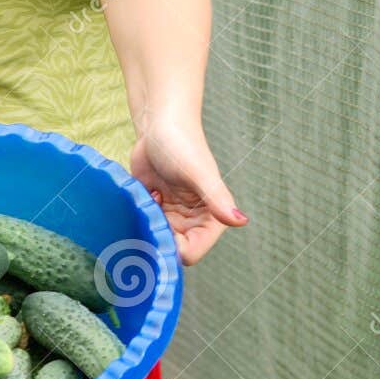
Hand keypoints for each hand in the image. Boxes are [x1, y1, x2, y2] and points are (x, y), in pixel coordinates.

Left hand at [129, 116, 247, 266]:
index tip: (158, 228)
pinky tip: (144, 194)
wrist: (158, 126)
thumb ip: (217, 199)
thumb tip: (241, 221)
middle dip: (156, 236)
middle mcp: (192, 223)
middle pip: (170, 250)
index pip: (191, 253)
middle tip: (151, 209)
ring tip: (150, 198)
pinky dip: (138, 216)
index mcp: (211, 220)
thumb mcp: (198, 172)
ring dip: (147, 225)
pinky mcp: (155, 209)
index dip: (173, 248)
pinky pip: (143, 227)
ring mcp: (172, 217)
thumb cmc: (183, 144)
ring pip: (155, 240)